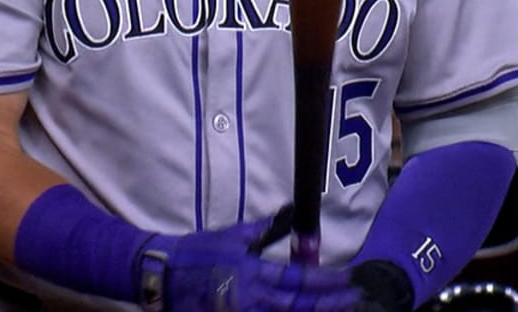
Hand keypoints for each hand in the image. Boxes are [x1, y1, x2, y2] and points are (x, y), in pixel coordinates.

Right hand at [144, 207, 360, 311]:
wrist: (162, 274)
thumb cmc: (197, 253)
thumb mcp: (232, 236)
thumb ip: (261, 231)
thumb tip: (283, 216)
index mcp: (254, 271)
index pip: (298, 278)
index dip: (326, 281)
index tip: (348, 279)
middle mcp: (252, 296)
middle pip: (299, 305)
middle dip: (330, 304)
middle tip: (355, 300)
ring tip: (338, 311)